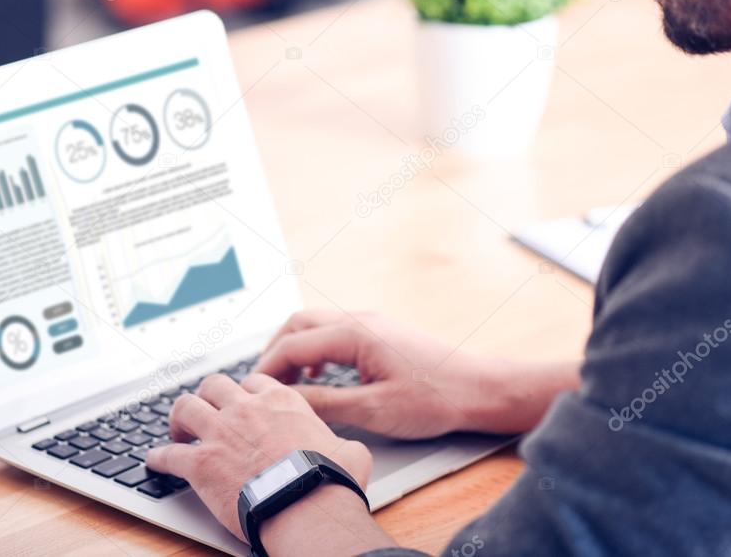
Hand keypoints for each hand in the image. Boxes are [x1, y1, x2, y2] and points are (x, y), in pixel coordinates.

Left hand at [146, 373, 377, 545]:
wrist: (306, 505)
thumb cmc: (330, 480)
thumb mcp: (348, 450)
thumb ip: (338, 441)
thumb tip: (346, 450)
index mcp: (280, 401)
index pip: (254, 381)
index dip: (244, 392)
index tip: (241, 403)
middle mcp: (246, 409)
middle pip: (214, 385)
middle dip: (208, 397)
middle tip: (205, 412)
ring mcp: (220, 433)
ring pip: (185, 407)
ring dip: (178, 419)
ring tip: (176, 431)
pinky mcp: (200, 463)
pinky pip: (168, 454)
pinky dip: (158, 457)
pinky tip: (155, 461)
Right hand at [255, 310, 577, 438]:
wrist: (479, 388)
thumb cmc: (436, 398)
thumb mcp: (375, 410)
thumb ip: (327, 404)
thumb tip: (288, 402)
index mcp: (355, 334)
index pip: (292, 345)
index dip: (266, 370)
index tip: (251, 394)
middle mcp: (360, 320)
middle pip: (297, 325)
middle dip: (273, 353)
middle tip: (262, 387)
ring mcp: (371, 323)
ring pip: (315, 326)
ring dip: (294, 351)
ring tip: (286, 385)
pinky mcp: (380, 333)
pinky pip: (333, 333)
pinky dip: (315, 351)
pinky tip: (319, 379)